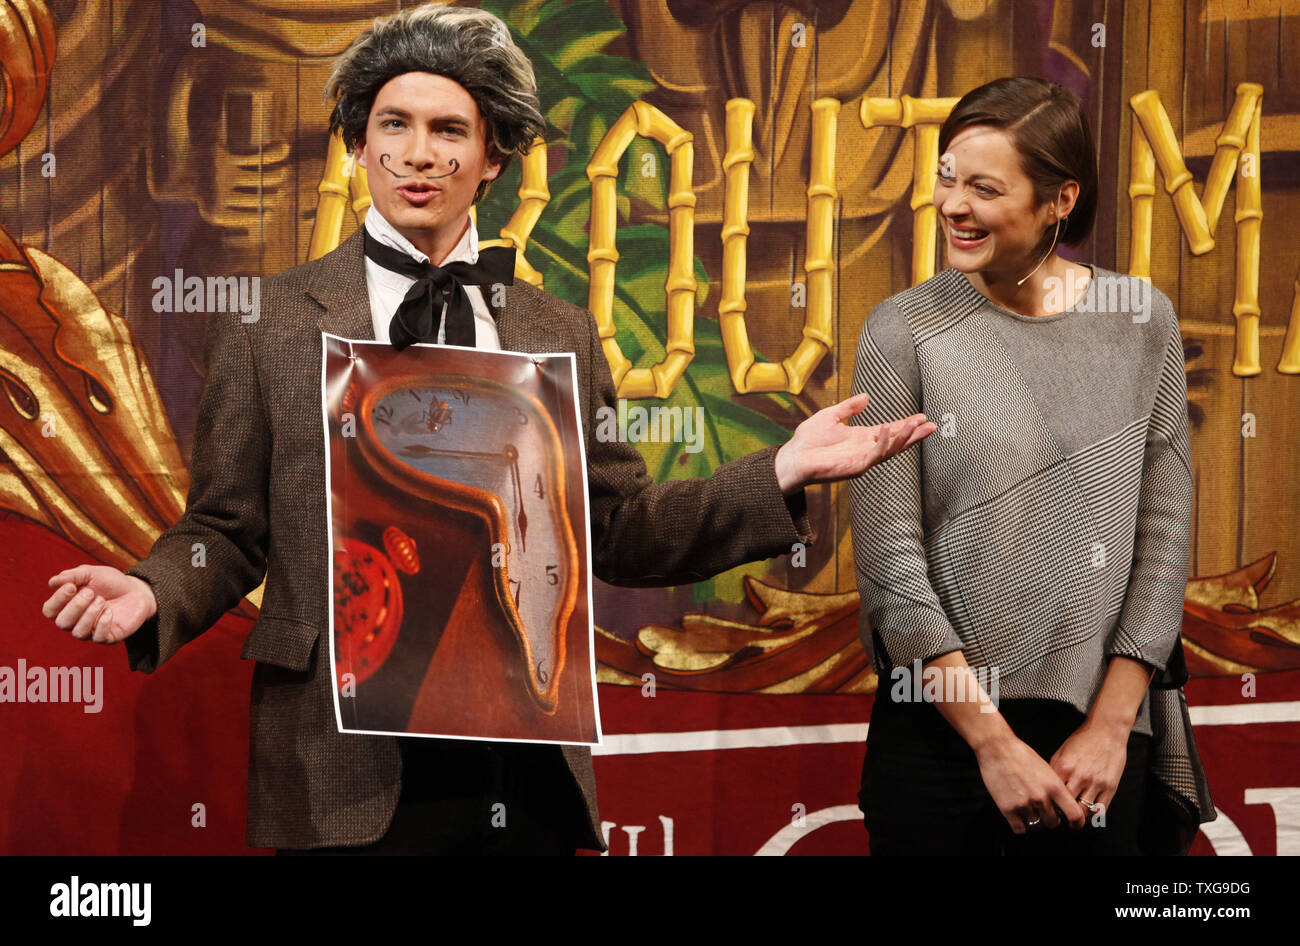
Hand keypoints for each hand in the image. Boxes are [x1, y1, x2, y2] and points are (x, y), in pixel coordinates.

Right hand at [42, 565, 156, 643]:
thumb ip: (72, 576)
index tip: (71, 587)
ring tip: (101, 600)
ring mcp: (91, 631)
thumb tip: (52, 583)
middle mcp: (75, 621)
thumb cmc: (110, 582)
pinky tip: (109, 611)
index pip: (50, 611)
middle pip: (62, 623)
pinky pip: (98, 638)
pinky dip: (102, 624)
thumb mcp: (92, 573)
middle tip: (91, 592)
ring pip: (78, 633)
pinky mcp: (108, 637)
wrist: (137, 591)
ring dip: (89, 615)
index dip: (57, 600)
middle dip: (75, 606)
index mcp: (67, 606)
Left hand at [773, 392, 934, 494]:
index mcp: (862, 438)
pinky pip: (873, 455)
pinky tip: (886, 430)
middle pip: (896, 442)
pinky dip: (882, 443)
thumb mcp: (831, 416)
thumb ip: (849, 407)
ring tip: (915, 424)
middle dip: (914, 434)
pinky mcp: (855, 467)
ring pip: (889, 449)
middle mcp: (866, 449)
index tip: (922, 417)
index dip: (906, 424)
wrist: (794, 457)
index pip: (890, 430)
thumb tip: (867, 397)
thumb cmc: (808, 440)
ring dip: (903, 437)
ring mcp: (862, 459)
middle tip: (930, 425)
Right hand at [975, 734, 1086, 833]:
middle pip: (1053, 823)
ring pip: (1036, 826)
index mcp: (1054, 787)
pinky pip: (1020, 829)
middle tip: (1044, 813)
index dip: (1077, 824)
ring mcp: (1024, 804)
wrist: (997, 748)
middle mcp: (1041, 798)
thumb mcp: (1046, 769)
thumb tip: (1061, 805)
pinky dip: (1020, 825)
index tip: (1074, 826)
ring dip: (1034, 821)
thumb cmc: (1021, 754)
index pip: (1075, 814)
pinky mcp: (1008, 809)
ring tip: (1028, 811)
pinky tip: (1018, 816)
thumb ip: (1055, 788)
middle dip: (1050, 819)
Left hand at [1048, 718, 1129, 822]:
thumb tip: (1046, 788)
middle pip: (1066, 806)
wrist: (1106, 731)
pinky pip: (1101, 810)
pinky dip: (1093, 817)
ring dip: (1077, 818)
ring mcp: (1096, 783)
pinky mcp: (1110, 787)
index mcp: (1063, 767)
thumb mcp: (1061, 752)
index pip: (1051, 794)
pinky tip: (1087, 815)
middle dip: (1061, 814)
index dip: (1048, 804)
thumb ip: (1054, 770)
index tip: (1048, 808)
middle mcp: (1079, 777)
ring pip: (1084, 812)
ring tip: (1073, 819)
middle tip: (1059, 817)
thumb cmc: (1082, 740)